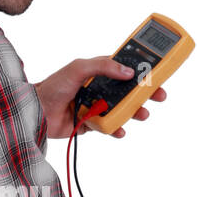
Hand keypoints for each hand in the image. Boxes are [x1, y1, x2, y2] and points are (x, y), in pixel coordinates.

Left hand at [34, 56, 166, 138]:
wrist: (37, 111)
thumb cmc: (54, 86)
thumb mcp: (79, 68)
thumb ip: (103, 66)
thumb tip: (128, 71)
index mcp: (99, 72)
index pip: (125, 69)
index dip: (141, 71)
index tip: (157, 72)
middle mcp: (100, 89)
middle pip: (129, 91)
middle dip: (146, 93)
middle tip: (159, 96)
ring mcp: (97, 106)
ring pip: (122, 109)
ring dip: (135, 112)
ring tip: (143, 114)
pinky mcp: (92, 123)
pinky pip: (109, 127)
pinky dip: (117, 129)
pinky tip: (120, 130)